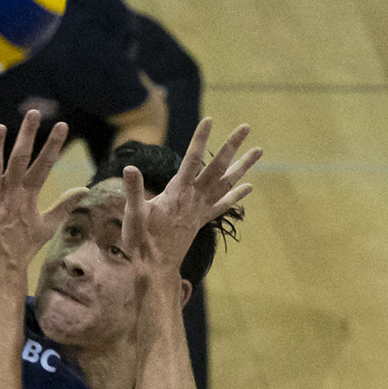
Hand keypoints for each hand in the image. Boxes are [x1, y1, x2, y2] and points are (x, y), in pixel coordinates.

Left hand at [0, 110, 83, 275]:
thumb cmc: (22, 249)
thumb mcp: (47, 227)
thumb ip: (64, 205)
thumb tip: (85, 189)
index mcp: (28, 197)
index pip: (44, 166)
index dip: (53, 146)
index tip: (62, 125)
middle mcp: (10, 196)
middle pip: (20, 161)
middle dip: (27, 136)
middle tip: (33, 113)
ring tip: (0, 127)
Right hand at [120, 118, 259, 273]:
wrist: (155, 268)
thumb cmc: (141, 241)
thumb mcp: (132, 214)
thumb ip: (132, 190)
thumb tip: (129, 168)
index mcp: (177, 193)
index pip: (191, 160)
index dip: (200, 139)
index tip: (209, 120)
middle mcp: (194, 198)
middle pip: (217, 168)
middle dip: (231, 146)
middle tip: (246, 127)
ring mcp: (200, 210)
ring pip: (227, 183)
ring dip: (243, 166)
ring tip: (258, 151)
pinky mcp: (201, 221)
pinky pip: (223, 206)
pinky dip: (237, 195)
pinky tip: (249, 186)